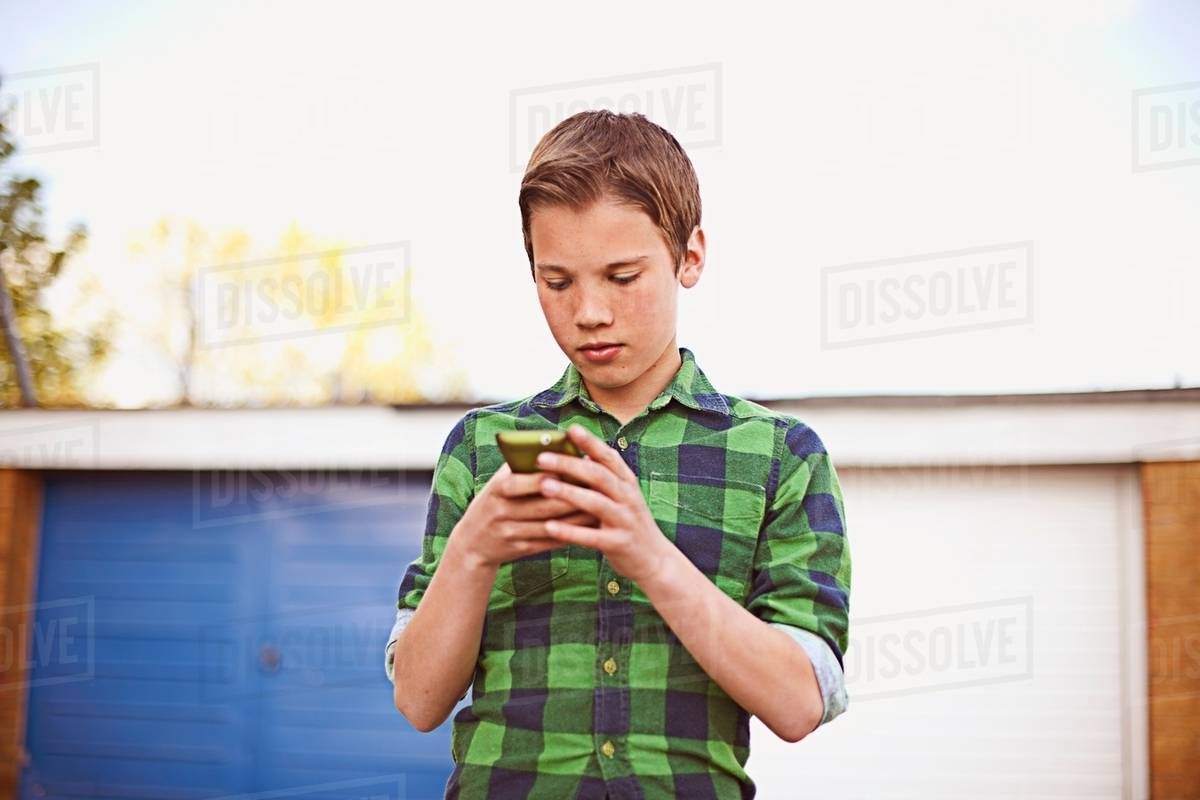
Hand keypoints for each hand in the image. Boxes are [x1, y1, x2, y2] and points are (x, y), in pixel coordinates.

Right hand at [450, 462, 598, 570]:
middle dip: (572, 497)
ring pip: (550, 525)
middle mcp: (501, 512)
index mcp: (497, 489)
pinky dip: (570, 534)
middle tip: (597, 488)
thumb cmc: (495, 501)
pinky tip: (588, 526)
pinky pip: (549, 542)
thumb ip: (521, 465)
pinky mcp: (520, 550)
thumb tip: (557, 445)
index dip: (549, 476)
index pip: (524, 481)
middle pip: (543, 505)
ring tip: (599, 506)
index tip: (574, 468)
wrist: (473, 543)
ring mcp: (510, 533)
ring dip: (577, 517)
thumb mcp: (499, 481)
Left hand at [533, 424, 670, 584]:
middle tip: (541, 458)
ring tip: (543, 486)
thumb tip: (576, 453)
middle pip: (598, 476)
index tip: (570, 429)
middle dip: (569, 464)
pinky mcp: (618, 544)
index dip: (590, 443)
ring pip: (595, 503)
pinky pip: (592, 536)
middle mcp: (628, 498)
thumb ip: (602, 477)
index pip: (608, 457)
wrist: (654, 559)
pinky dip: (570, 531)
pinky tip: (549, 527)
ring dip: (568, 493)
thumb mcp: (621, 496)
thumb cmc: (628, 522)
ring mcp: (624, 521)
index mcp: (627, 483)